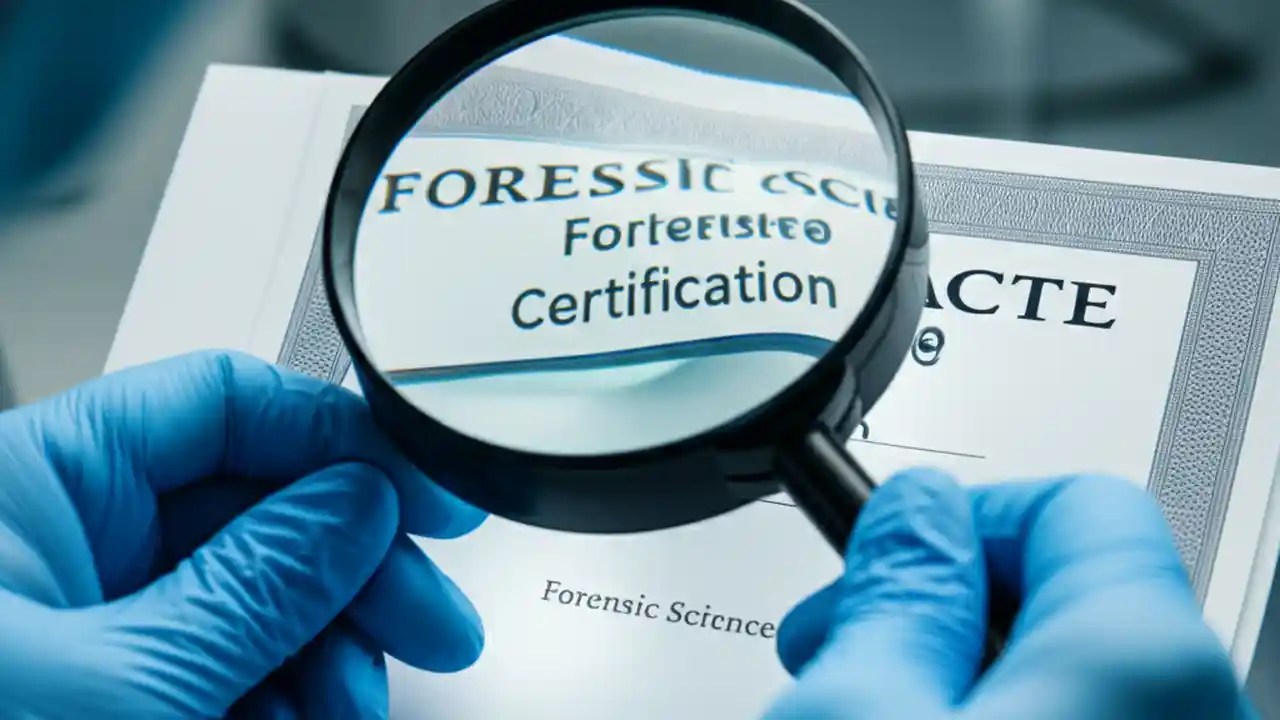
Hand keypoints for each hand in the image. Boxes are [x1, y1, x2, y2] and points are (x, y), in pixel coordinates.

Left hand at [0, 351, 486, 718]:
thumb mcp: (124, 685)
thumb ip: (258, 582)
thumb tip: (360, 502)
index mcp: (31, 486)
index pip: (218, 402)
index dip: (338, 437)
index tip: (426, 491)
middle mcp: (63, 544)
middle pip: (258, 507)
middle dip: (355, 569)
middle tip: (431, 620)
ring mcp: (95, 625)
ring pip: (260, 600)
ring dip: (331, 655)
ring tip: (351, 707)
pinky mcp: (118, 694)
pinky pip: (234, 669)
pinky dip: (286, 700)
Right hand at [767, 470, 1257, 718]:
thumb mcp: (854, 710)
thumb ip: (896, 584)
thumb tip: (917, 510)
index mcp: (1140, 655)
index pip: (1076, 500)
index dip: (959, 516)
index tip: (884, 560)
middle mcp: (1196, 711)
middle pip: (1072, 591)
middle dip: (944, 605)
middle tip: (847, 650)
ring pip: (1066, 674)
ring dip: (956, 677)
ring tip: (865, 714)